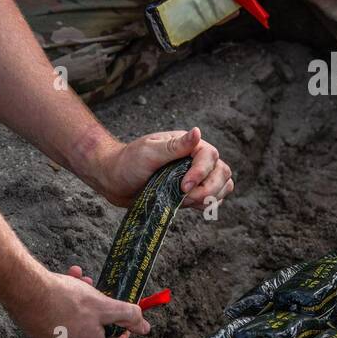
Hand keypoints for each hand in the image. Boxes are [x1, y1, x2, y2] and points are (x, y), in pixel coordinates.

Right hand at [9, 265, 149, 337]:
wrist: (25, 291)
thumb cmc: (65, 300)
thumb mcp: (105, 305)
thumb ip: (128, 317)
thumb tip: (145, 328)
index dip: (123, 336)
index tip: (123, 320)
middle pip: (96, 335)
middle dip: (102, 310)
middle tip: (101, 293)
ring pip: (79, 323)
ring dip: (85, 301)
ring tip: (82, 280)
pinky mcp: (42, 334)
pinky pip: (63, 320)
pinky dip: (68, 302)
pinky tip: (68, 279)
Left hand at [96, 126, 232, 209]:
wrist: (114, 181)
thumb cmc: (127, 162)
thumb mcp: (149, 151)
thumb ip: (176, 146)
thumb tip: (197, 132)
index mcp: (188, 145)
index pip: (210, 157)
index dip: (201, 173)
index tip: (183, 186)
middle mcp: (196, 159)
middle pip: (222, 172)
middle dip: (209, 189)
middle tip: (185, 197)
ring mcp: (196, 177)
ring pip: (222, 186)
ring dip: (209, 198)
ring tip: (185, 201)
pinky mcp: (192, 193)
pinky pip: (213, 200)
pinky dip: (207, 205)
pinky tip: (188, 205)